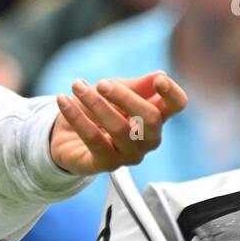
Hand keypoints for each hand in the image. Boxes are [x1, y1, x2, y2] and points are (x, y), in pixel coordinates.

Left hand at [50, 71, 187, 175]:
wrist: (65, 135)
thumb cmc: (95, 111)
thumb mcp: (113, 91)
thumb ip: (135, 85)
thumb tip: (159, 75)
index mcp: (154, 116)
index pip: (176, 106)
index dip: (172, 93)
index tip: (158, 79)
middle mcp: (146, 139)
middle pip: (151, 118)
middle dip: (125, 96)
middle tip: (101, 84)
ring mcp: (129, 155)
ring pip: (119, 128)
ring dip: (96, 103)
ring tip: (77, 87)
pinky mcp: (106, 164)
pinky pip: (93, 138)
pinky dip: (76, 116)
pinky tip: (63, 100)